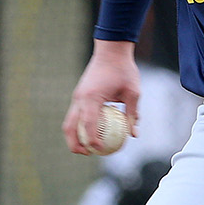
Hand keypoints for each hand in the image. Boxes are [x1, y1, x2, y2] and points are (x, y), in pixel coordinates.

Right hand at [63, 40, 140, 154]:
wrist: (111, 49)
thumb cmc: (124, 69)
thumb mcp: (133, 92)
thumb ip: (132, 114)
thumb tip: (133, 134)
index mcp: (91, 97)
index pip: (88, 125)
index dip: (92, 141)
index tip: (100, 151)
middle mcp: (80, 98)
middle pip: (70, 127)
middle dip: (76, 144)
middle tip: (89, 154)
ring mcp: (77, 96)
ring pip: (69, 122)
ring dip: (76, 136)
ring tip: (87, 148)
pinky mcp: (79, 95)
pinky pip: (76, 115)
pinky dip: (80, 126)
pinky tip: (92, 133)